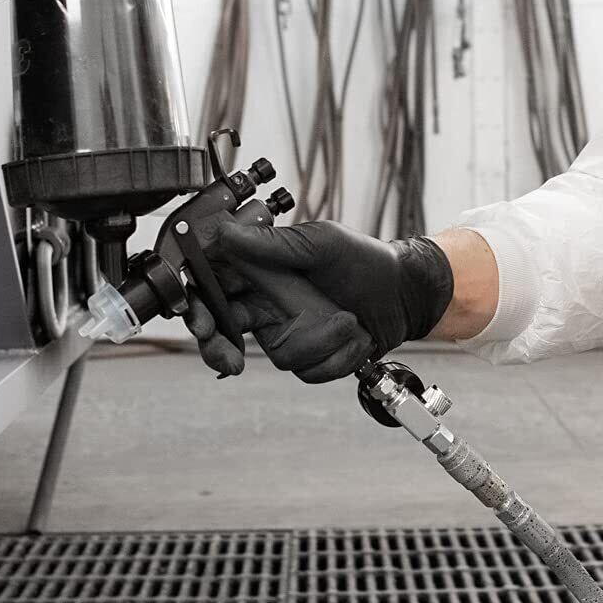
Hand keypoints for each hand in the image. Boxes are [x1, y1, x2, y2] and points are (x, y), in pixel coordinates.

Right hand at [184, 221, 453, 382]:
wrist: (405, 294)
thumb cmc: (364, 260)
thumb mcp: (320, 243)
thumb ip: (273, 244)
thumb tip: (226, 232)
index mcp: (261, 273)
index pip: (213, 291)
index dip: (197, 310)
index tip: (202, 324)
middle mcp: (268, 305)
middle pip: (224, 335)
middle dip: (222, 351)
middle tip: (231, 361)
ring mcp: (288, 333)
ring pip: (279, 355)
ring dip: (321, 341)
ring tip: (348, 319)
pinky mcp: (310, 357)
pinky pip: (308, 370)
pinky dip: (337, 356)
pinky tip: (354, 336)